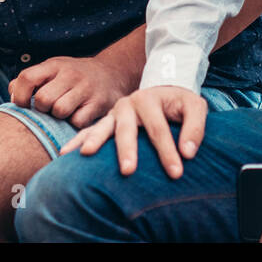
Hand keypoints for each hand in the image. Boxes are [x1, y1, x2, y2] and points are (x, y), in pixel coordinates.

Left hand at [8, 55, 132, 128]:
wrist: (113, 73)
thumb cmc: (74, 75)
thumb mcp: (53, 70)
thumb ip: (31, 79)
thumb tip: (11, 93)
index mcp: (54, 65)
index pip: (27, 78)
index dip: (19, 95)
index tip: (24, 104)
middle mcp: (70, 74)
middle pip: (43, 99)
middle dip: (42, 109)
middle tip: (49, 108)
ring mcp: (85, 88)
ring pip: (59, 111)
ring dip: (58, 117)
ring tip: (63, 112)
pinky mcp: (98, 103)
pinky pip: (77, 121)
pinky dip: (74, 123)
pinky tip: (78, 116)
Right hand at [60, 85, 206, 178]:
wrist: (163, 88)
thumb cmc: (180, 103)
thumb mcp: (195, 107)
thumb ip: (195, 128)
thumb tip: (188, 153)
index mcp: (150, 99)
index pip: (159, 129)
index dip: (167, 151)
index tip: (176, 173)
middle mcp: (128, 104)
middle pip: (126, 129)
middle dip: (127, 150)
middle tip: (127, 171)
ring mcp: (114, 113)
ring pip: (102, 128)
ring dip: (94, 141)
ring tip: (85, 155)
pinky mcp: (106, 121)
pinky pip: (88, 131)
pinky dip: (77, 141)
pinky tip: (65, 155)